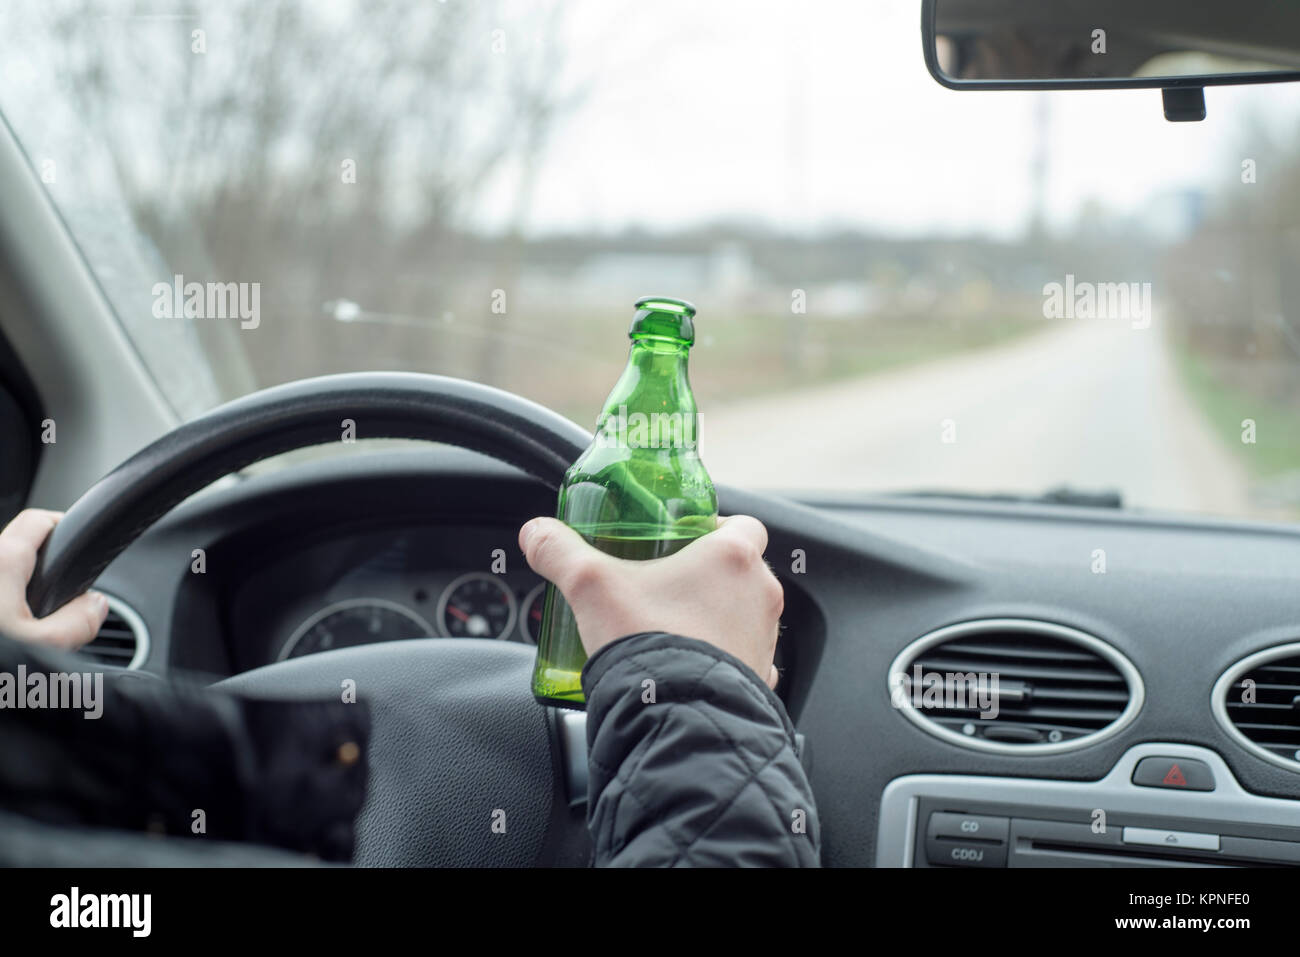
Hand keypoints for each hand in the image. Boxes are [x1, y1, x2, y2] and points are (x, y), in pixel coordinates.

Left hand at [0, 508, 107, 650]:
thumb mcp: (39, 649)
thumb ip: (77, 623)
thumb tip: (96, 607)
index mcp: (1, 560)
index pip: (40, 520)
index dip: (68, 526)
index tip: (84, 544)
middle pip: (20, 543)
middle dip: (46, 562)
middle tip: (64, 589)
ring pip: (5, 570)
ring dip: (22, 586)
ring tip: (35, 618)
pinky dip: (7, 603)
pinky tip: (10, 632)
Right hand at [519, 514, 783, 687]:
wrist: (675, 719)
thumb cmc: (648, 644)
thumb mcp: (590, 587)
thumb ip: (560, 553)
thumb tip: (537, 534)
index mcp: (732, 557)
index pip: (742, 524)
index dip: (714, 527)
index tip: (683, 539)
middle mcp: (760, 594)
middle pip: (742, 569)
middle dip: (708, 575)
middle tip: (667, 584)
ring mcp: (765, 638)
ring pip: (746, 614)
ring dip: (718, 615)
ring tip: (674, 626)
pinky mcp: (761, 677)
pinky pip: (747, 657)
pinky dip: (723, 657)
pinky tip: (691, 663)